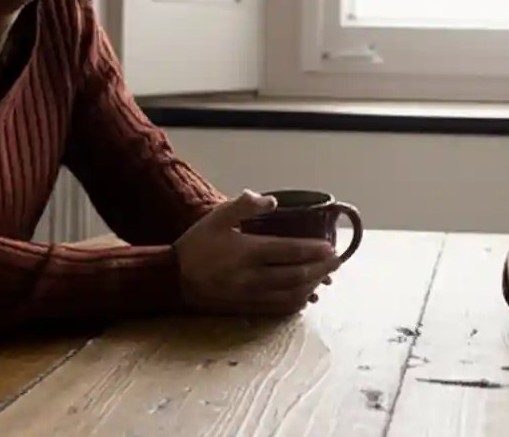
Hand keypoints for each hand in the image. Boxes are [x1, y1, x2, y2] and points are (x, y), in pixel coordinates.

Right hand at [173, 190, 341, 314]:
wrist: (172, 279)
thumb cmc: (197, 245)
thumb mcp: (217, 218)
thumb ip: (244, 206)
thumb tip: (272, 200)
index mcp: (247, 252)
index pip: (289, 251)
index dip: (313, 251)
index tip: (330, 248)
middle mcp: (252, 276)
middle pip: (296, 275)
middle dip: (320, 269)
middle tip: (336, 262)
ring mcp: (250, 296)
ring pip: (290, 294)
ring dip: (312, 286)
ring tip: (326, 278)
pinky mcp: (246, 308)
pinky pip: (278, 308)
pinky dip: (296, 302)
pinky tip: (306, 296)